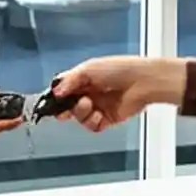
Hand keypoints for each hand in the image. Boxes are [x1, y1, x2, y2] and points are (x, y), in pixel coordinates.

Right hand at [51, 56, 186, 132]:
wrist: (142, 82)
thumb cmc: (120, 69)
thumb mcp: (89, 68)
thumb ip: (70, 80)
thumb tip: (56, 92)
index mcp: (84, 79)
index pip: (65, 90)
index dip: (58, 97)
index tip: (53, 101)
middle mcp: (91, 93)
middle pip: (69, 106)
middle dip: (66, 108)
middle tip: (66, 107)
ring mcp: (99, 107)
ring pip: (80, 118)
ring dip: (80, 113)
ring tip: (88, 104)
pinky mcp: (108, 119)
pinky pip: (93, 127)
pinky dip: (93, 122)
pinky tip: (99, 113)